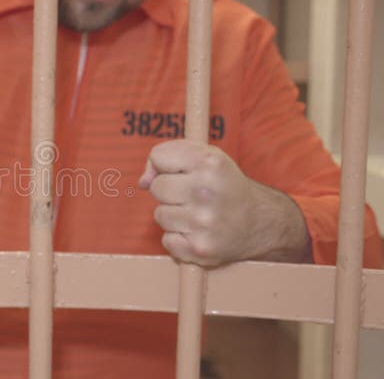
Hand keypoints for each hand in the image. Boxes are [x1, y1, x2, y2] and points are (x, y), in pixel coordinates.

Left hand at [138, 140, 309, 265]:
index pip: (159, 156)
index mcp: (210, 163)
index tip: (181, 173)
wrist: (261, 223)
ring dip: (174, 216)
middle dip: (170, 192)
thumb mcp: (206, 157)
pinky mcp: (199, 249)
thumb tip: (142, 182)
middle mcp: (206, 192)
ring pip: (160, 215)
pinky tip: (198, 233)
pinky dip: (179, 239)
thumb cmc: (225, 186)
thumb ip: (169, 156)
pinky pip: (167, 240)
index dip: (165, 165)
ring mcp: (202, 223)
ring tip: (198, 215)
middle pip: (156, 187)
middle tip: (193, 196)